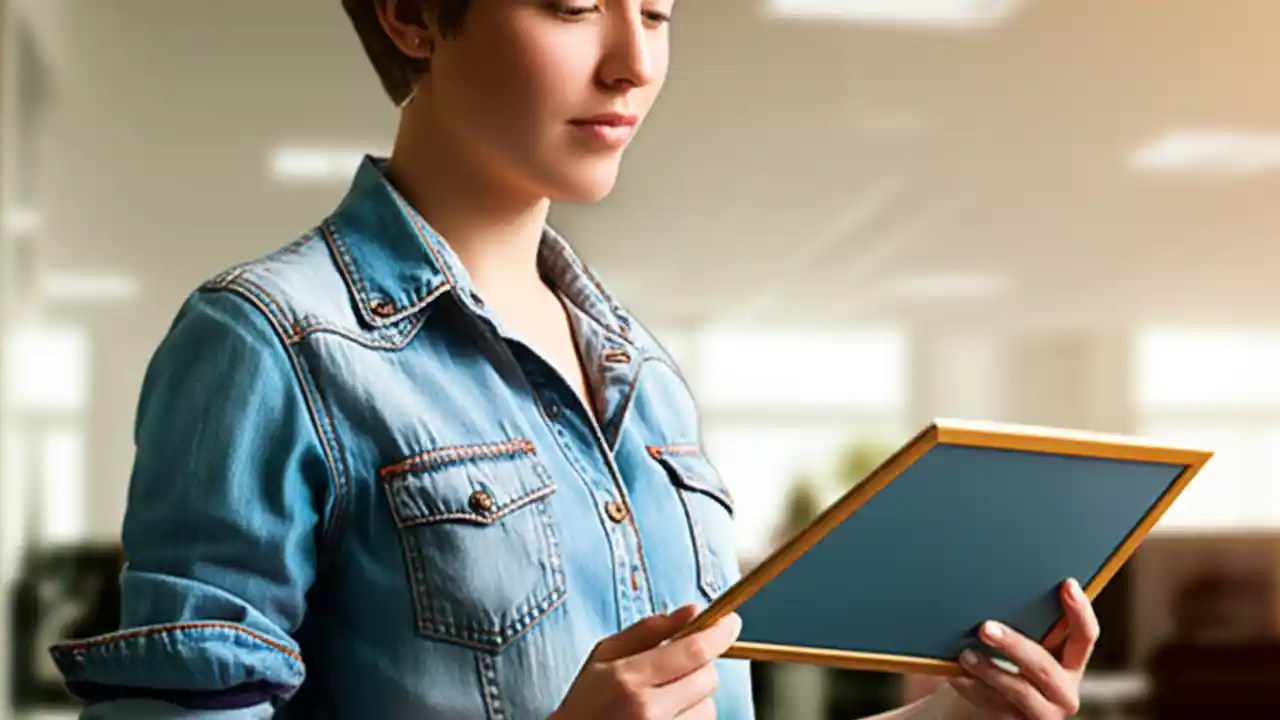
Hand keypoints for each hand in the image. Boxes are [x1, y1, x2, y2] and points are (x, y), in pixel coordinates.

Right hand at [550, 604, 741, 719]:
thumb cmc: (587, 701)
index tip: (731, 622)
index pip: (693, 650)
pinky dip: (690, 716)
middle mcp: (648, 710)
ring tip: (663, 699)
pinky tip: (664, 717)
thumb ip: (650, 629)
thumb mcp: (605, 655)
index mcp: (628, 678)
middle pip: (708, 678)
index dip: (719, 633)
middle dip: (701, 666)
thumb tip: (693, 610)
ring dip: (695, 697)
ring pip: (709, 706)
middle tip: (677, 666)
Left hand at [948, 578, 1099, 718]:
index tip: (1067, 584)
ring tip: (965, 654)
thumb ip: (1023, 624)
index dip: (1080, 611)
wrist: (992, 709)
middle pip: (1044, 666)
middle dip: (1014, 645)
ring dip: (990, 671)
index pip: (1085, 636)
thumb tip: (992, 586)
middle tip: (985, 627)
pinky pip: (996, 708)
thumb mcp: (1022, 647)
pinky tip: (956, 675)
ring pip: (1020, 691)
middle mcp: (1064, 690)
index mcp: (1071, 662)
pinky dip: (974, 689)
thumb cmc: (1007, 665)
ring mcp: (1044, 712)